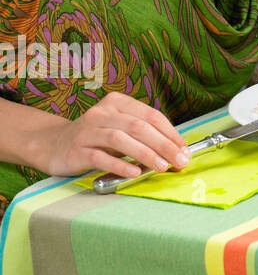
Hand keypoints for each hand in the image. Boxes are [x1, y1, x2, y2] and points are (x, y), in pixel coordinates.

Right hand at [32, 92, 190, 179]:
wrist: (54, 145)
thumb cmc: (97, 138)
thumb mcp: (121, 128)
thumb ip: (144, 135)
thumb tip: (177, 151)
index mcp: (118, 103)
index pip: (152, 116)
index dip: (171, 134)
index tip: (185, 151)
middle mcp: (102, 113)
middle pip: (139, 127)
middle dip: (164, 145)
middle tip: (180, 161)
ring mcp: (87, 130)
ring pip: (121, 139)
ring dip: (146, 154)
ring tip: (162, 166)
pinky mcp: (76, 150)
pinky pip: (101, 157)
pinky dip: (120, 164)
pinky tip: (134, 172)